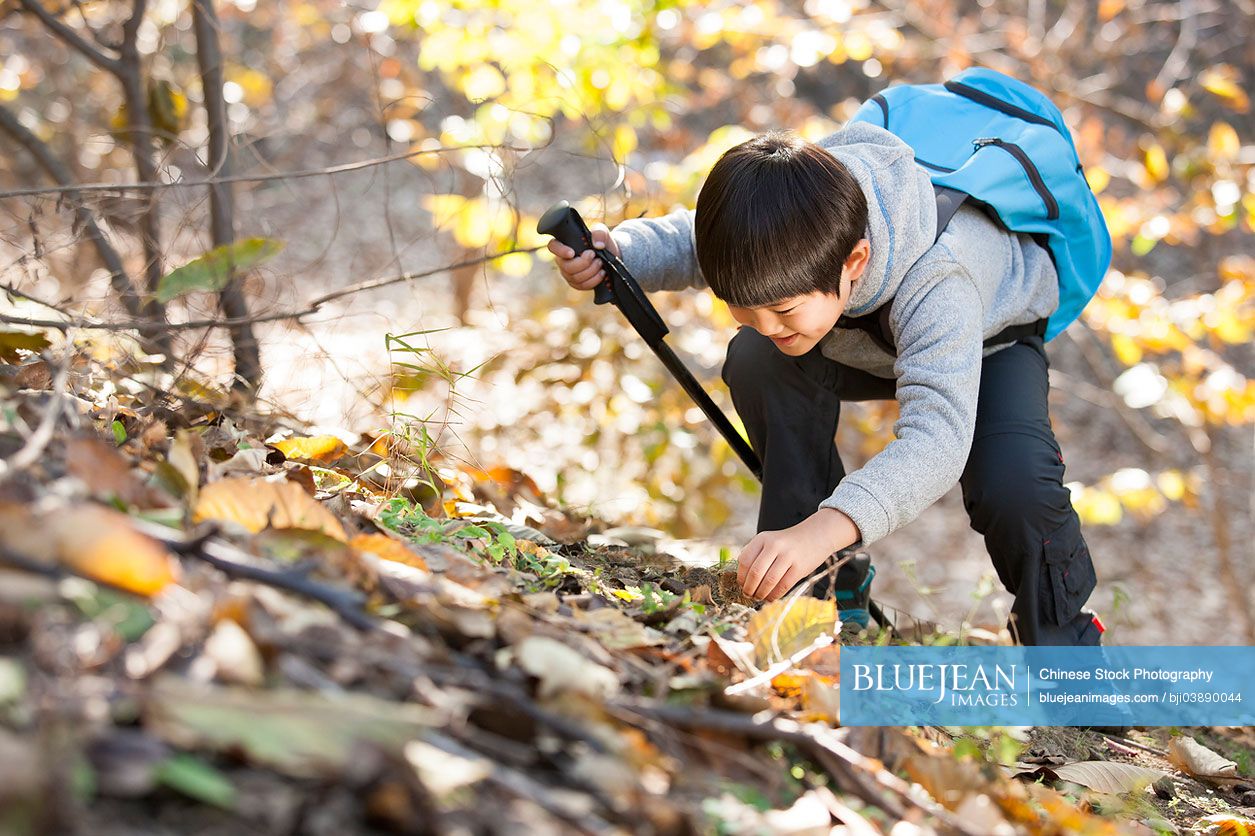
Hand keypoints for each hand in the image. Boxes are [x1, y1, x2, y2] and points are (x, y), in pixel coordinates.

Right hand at [546, 223, 621, 290]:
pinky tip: (601, 273)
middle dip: (583, 263)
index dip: (560, 251)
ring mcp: (569, 273)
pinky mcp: (577, 283)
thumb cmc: (601, 242)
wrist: (610, 256)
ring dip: (591, 271)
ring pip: (575, 278)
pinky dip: (594, 280)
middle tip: (594, 255)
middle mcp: (563, 260)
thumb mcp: (602, 233)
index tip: (572, 253)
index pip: (553, 246)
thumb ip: (599, 234)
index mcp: (565, 245)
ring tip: (600, 263)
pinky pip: (582, 285)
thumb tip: (597, 245)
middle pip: (566, 267)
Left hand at [737, 508, 859, 600]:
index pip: (745, 560)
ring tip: (759, 597)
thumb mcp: (769, 541)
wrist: (816, 535)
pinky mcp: (799, 567)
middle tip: (748, 594)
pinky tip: (771, 598)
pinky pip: (783, 585)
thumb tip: (741, 577)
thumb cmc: (788, 543)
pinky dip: (774, 595)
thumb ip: (755, 554)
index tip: (741, 585)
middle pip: (755, 572)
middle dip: (749, 588)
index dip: (741, 576)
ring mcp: (788, 556)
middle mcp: (774, 545)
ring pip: (769, 581)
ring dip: (761, 593)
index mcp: (762, 538)